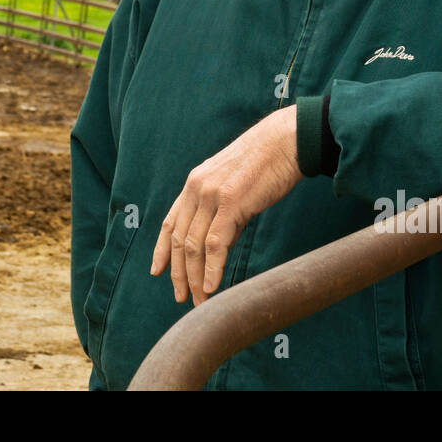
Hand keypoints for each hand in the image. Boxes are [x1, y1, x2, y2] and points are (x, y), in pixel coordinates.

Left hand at [150, 104, 302, 306]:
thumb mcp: (233, 186)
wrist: (284, 141)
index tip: (157, 271)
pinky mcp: (231, 202)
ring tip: (199, 300)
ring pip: (194, 246)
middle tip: (181, 297)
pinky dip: (211, 268)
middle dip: (179, 272)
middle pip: (179, 239)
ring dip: (195, 278)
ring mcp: (211, 195)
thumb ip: (222, 213)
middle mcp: (196, 189)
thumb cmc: (265, 163)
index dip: (161, 249)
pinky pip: (215, 243)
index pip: (170, 222)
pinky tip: (211, 286)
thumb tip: (218, 246)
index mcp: (194, 183)